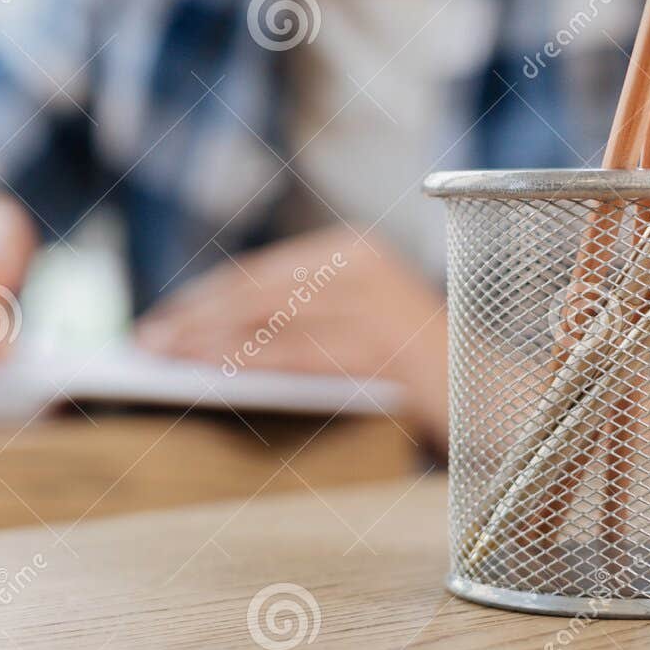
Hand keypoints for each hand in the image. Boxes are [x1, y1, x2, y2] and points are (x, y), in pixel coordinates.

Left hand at [134, 225, 448, 442]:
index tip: (160, 319)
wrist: (504, 397)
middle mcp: (362, 263)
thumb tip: (213, 340)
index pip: (260, 273)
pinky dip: (252, 362)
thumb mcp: (358, 329)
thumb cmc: (420, 375)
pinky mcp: (387, 343)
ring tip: (167, 360)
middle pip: (256, 290)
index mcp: (352, 251)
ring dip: (210, 341)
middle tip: (146, 341)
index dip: (204, 297)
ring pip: (271, 318)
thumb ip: (303, 323)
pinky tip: (217, 374)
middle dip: (195, 317)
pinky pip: (301, 353)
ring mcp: (377, 300)